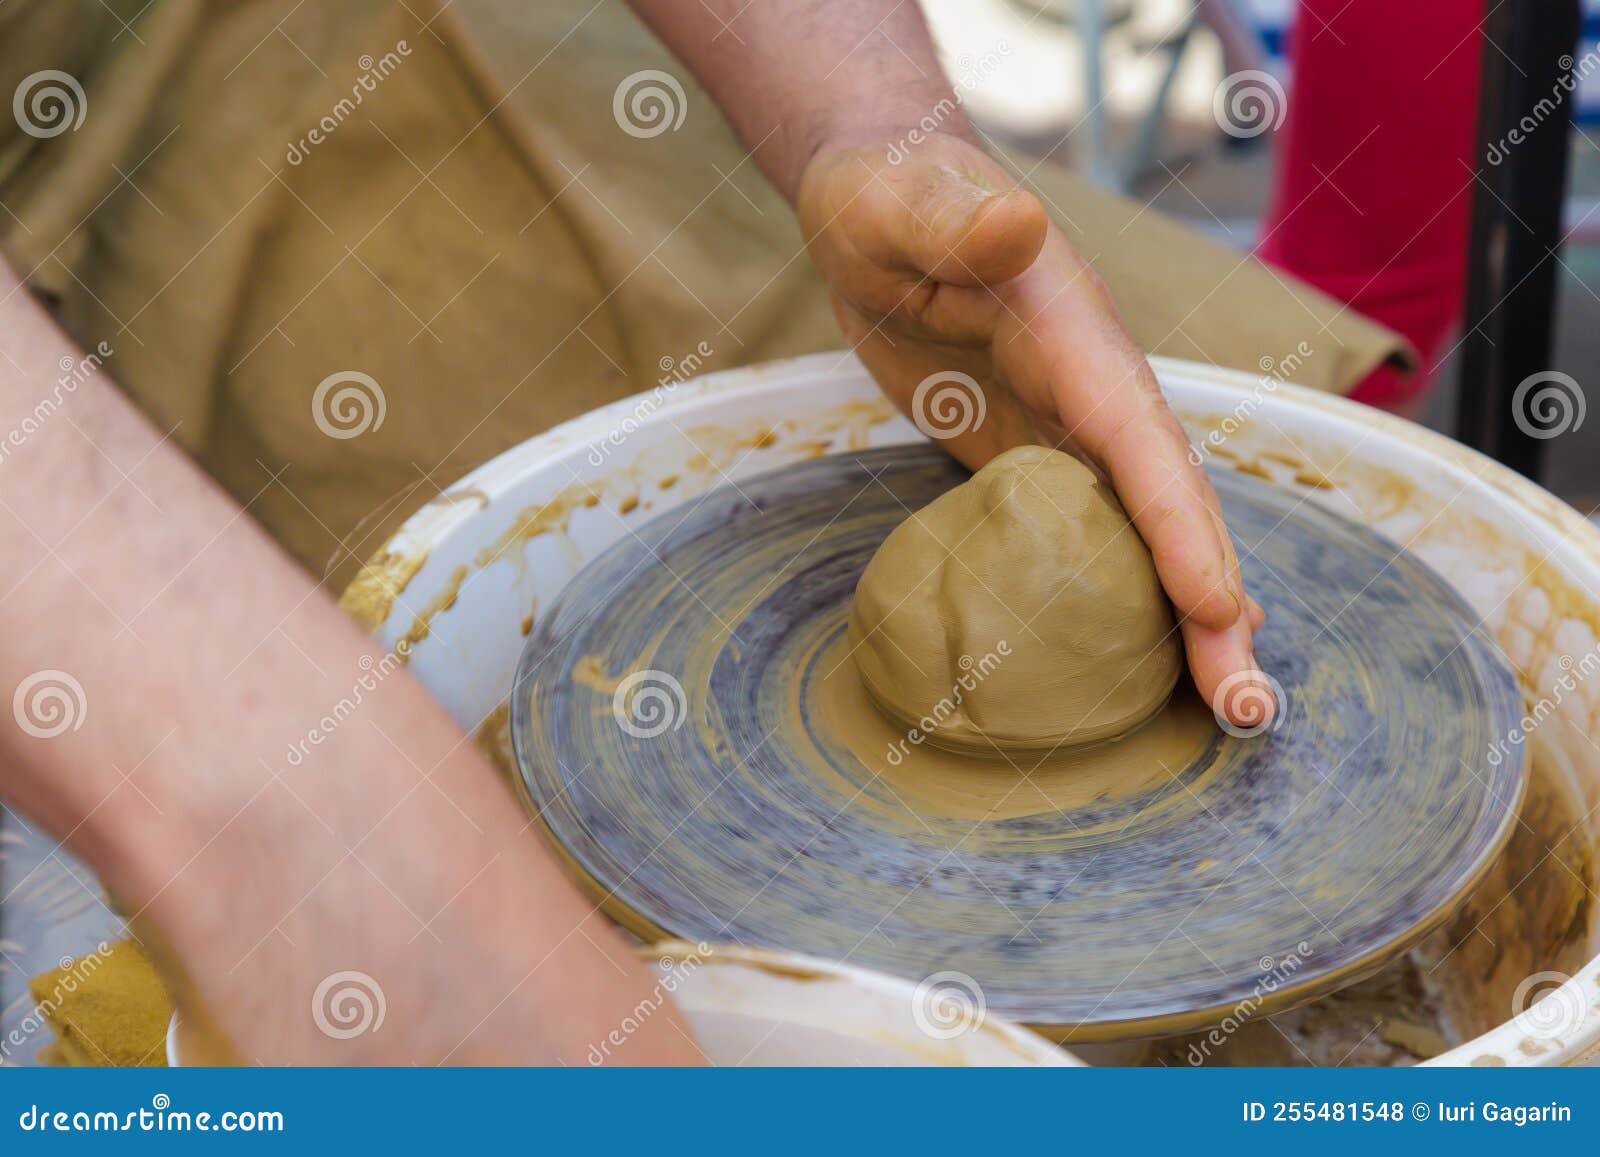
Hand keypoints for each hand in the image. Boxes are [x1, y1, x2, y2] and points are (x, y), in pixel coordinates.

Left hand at [796, 133, 1267, 720]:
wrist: (885, 209)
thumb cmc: (888, 200)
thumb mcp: (904, 203)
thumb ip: (952, 218)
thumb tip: (1012, 221)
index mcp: (1073, 335)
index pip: (1138, 437)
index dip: (1179, 525)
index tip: (1215, 608)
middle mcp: (1094, 387)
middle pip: (1170, 504)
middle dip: (1215, 602)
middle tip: (1250, 707)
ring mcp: (1072, 426)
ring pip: (1148, 530)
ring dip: (1192, 617)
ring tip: (1233, 709)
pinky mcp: (1037, 454)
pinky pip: (1099, 532)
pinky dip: (1134, 593)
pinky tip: (1157, 656)